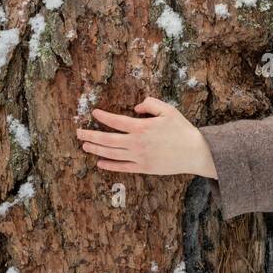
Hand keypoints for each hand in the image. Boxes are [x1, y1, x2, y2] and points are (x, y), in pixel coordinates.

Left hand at [76, 98, 217, 177]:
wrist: (194, 152)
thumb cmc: (182, 130)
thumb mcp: (168, 110)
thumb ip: (150, 104)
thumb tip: (135, 108)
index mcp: (141, 127)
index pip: (116, 121)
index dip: (103, 117)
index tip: (94, 113)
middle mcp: (136, 143)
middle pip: (107, 140)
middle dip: (90, 136)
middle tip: (78, 133)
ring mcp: (138, 157)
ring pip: (111, 154)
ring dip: (96, 150)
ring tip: (85, 146)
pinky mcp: (143, 168)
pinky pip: (122, 167)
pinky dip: (109, 165)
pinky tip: (100, 163)